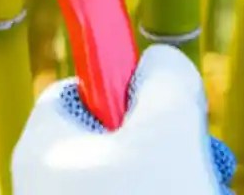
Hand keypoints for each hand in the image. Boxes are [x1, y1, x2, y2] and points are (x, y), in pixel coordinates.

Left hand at [12, 45, 234, 193]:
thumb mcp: (170, 129)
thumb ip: (165, 79)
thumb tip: (160, 63)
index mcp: (44, 147)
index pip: (77, 87)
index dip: (122, 84)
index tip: (158, 100)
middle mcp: (46, 184)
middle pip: (109, 136)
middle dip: (160, 144)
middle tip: (192, 163)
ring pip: (129, 177)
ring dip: (171, 178)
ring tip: (199, 188)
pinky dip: (163, 194)